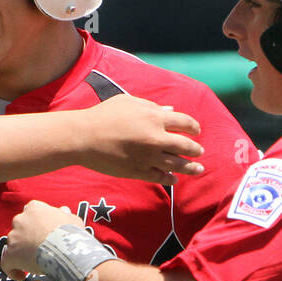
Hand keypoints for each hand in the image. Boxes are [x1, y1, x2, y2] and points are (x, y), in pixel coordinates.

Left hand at [1, 200, 84, 280]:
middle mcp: (20, 220)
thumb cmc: (71, 234)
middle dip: (27, 237)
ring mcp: (13, 237)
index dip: (37, 223)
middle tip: (40, 248)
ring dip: (21, 253)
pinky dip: (12, 269)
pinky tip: (21, 276)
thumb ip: (64, 215)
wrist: (65, 249)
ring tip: (33, 263)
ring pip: (13, 245)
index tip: (44, 231)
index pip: (31, 212)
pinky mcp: (10, 254)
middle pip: (20, 228)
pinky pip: (6, 263)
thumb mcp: (72, 220)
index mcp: (34, 208)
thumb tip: (63, 211)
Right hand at [82, 96, 203, 184]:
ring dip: (191, 167)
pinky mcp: (138, 171)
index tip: (196, 131)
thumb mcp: (128, 102)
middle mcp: (155, 138)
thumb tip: (170, 111)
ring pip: (178, 164)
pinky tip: (174, 178)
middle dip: (195, 149)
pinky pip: (161, 177)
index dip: (194, 127)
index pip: (185, 123)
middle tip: (198, 151)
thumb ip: (151, 106)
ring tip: (197, 169)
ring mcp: (148, 157)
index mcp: (154, 117)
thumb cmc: (103, 115)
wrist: (83, 137)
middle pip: (186, 145)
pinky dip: (170, 178)